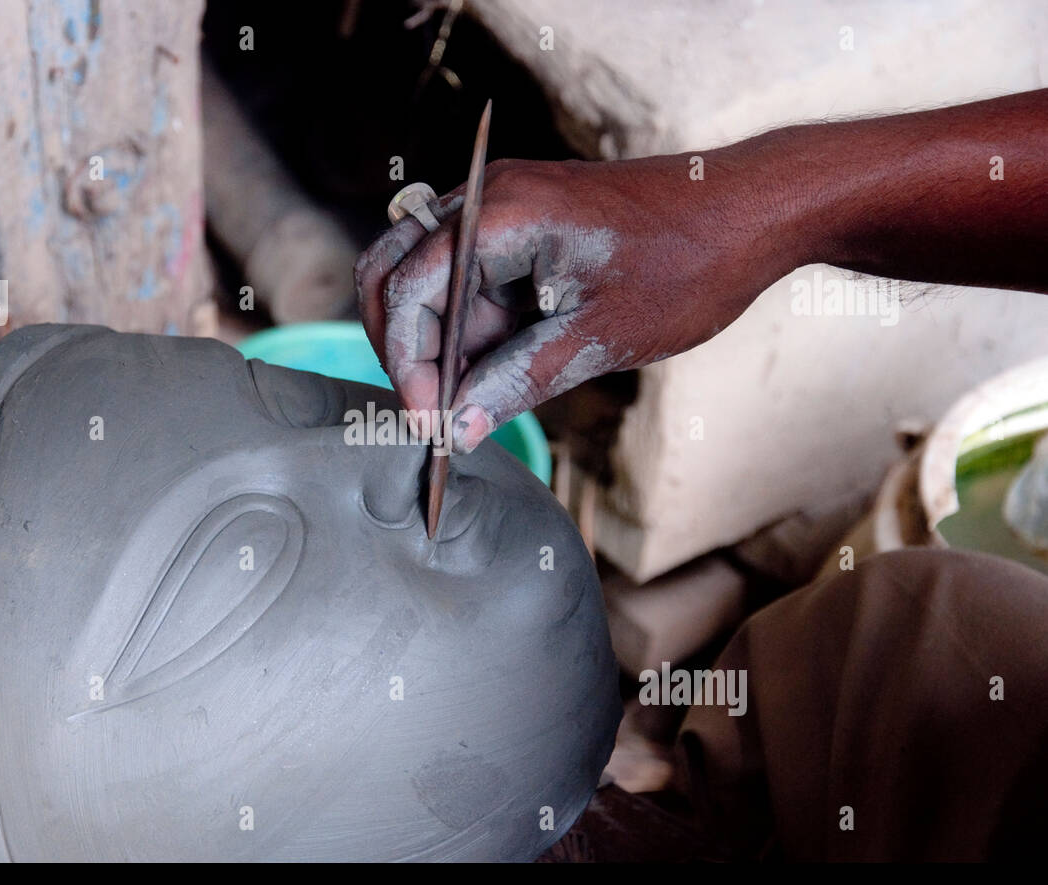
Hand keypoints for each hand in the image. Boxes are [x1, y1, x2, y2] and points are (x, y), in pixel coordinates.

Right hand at [355, 156, 790, 452]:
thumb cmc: (689, 262)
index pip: (409, 289)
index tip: (430, 421)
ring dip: (434, 340)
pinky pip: (465, 276)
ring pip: (424, 275)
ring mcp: (502, 207)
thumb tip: (458, 425)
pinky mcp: (520, 226)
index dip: (408, 364)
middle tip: (433, 410)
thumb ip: (517, 381)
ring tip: (469, 396)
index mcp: (501, 214)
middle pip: (393, 271)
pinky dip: (466, 325)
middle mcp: (489, 198)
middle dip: (403, 348)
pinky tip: (495, 368)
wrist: (752, 213)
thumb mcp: (598, 338)